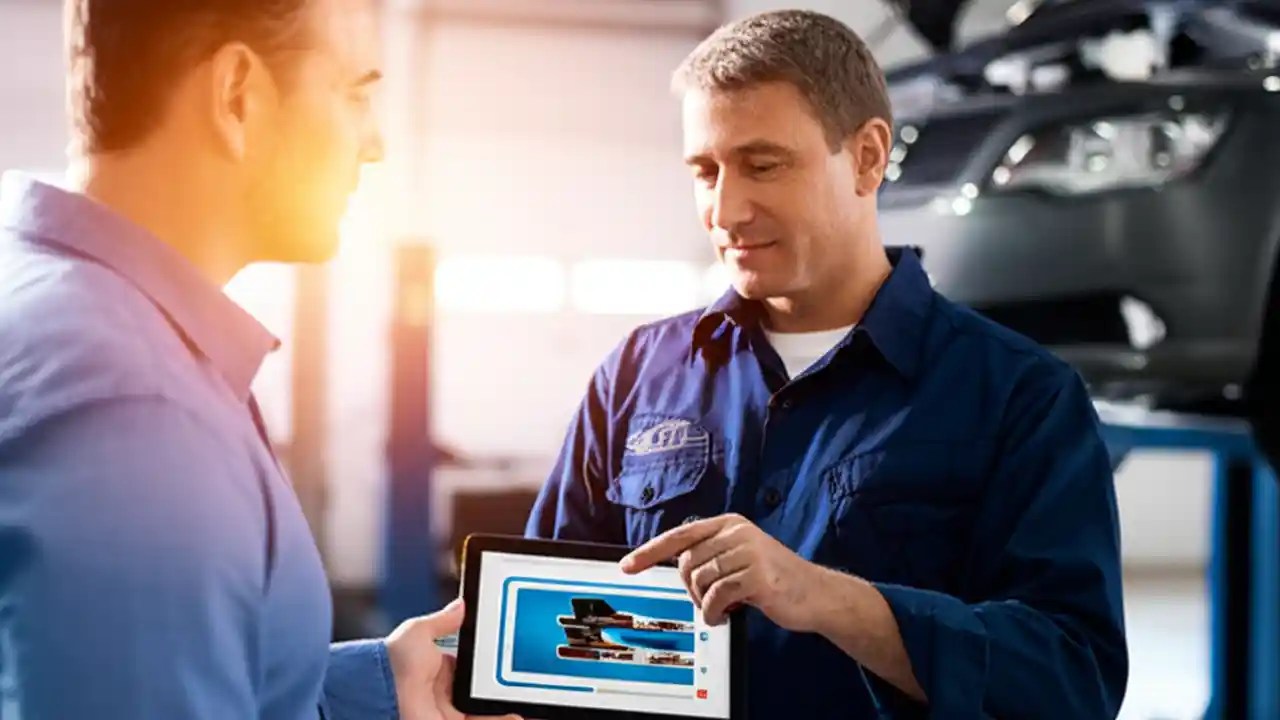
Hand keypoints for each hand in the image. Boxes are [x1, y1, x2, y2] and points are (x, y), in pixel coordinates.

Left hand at [385, 598, 521, 719]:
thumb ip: (443, 621)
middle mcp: (443, 696)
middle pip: (481, 695)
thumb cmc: (391, 662)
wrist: (377, 691)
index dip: (492, 669)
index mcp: (437, 672)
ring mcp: (447, 714)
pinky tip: (518, 715)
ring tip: (529, 702)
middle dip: (503, 691)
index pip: (472, 671)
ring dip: (506, 709)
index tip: (511, 663)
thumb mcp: (419, 632)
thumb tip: (461, 604)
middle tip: (526, 683)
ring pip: (484, 712)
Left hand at [620, 513, 824, 631]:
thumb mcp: (741, 557)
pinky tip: (724, 616)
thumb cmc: (775, 579)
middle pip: (686, 562)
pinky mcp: (756, 575)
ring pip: (699, 579)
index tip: (627, 566)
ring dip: (704, 603)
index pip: (680, 536)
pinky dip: (714, 612)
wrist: (816, 594)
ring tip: (722, 608)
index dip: (650, 551)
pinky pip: (716, 596)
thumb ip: (712, 555)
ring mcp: (748, 551)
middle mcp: (737, 532)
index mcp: (730, 524)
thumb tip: (676, 567)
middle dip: (691, 589)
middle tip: (710, 600)